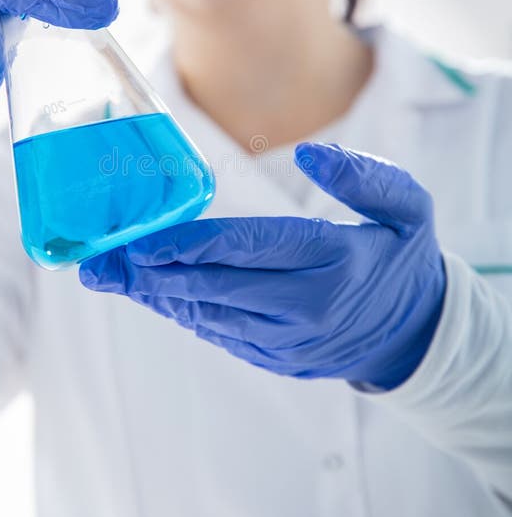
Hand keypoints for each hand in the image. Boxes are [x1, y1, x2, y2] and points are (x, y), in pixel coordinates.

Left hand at [80, 143, 445, 389]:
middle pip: (218, 289)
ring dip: (157, 295)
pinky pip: (221, 335)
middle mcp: (307, 310)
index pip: (256, 248)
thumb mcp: (408, 207)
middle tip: (103, 261)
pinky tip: (152, 293)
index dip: (196, 246)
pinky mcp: (277, 359)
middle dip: (155, 274)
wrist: (414, 333)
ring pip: (211, 317)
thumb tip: (308, 157)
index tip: (146, 242)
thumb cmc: (402, 257)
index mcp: (336, 264)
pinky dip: (184, 313)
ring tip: (110, 275)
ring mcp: (290, 342)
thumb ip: (364, 177)